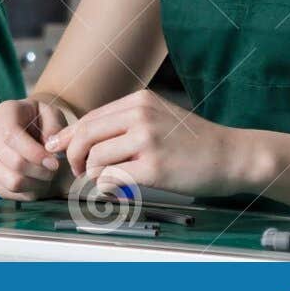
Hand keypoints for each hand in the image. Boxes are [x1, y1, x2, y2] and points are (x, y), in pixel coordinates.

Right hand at [0, 98, 74, 199]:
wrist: (32, 133)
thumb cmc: (43, 123)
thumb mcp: (54, 116)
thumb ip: (54, 127)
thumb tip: (49, 145)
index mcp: (3, 114)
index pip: (11, 136)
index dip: (34, 153)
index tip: (54, 162)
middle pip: (14, 162)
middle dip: (40, 170)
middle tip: (55, 168)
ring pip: (12, 182)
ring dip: (36, 183)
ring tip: (47, 174)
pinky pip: (10, 193)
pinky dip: (29, 191)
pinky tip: (36, 180)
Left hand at [52, 88, 273, 199]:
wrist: (232, 155)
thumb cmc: (195, 142)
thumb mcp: (160, 117)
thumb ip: (127, 123)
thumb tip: (89, 139)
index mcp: (139, 101)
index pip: (90, 117)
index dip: (69, 135)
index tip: (58, 148)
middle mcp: (141, 115)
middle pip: (86, 134)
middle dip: (73, 156)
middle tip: (77, 171)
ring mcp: (147, 140)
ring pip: (96, 158)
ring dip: (92, 174)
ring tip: (102, 181)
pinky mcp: (154, 168)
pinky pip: (112, 177)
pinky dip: (106, 186)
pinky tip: (115, 189)